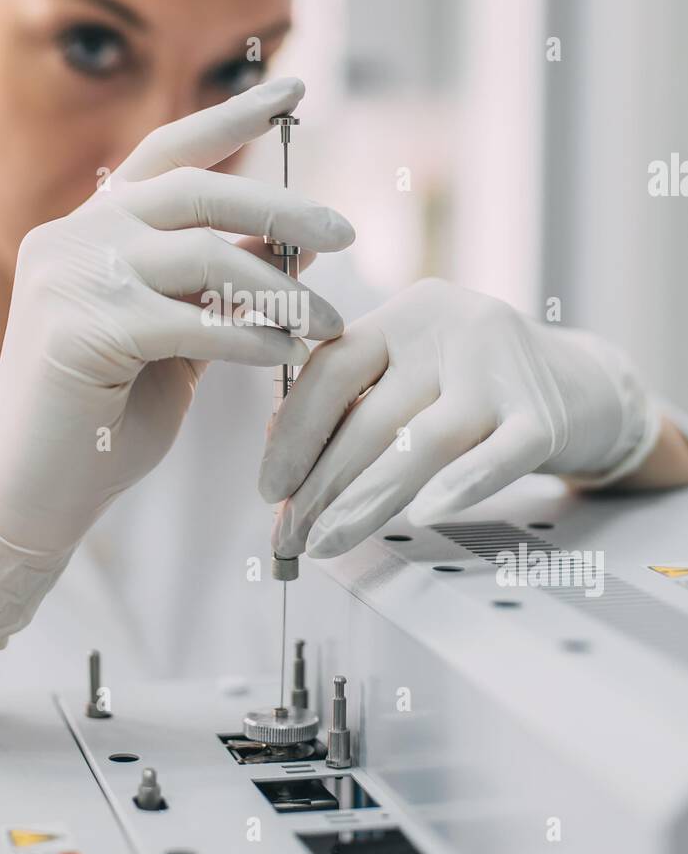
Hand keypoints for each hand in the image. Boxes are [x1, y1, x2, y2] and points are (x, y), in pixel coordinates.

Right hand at [0, 77, 353, 649]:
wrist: (38, 492)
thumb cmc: (111, 415)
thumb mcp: (182, 336)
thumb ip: (225, 286)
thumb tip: (301, 244)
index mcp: (91, 229)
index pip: (166, 154)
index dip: (231, 117)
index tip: (293, 89)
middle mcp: (72, 238)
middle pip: (194, 192)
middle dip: (280, 209)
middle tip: (347, 233)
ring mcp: (69, 280)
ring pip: (200, 255)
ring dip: (279, 290)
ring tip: (329, 324)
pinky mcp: (79, 330)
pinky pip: (191, 321)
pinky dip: (249, 335)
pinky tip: (287, 353)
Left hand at [259, 277, 659, 558]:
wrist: (583, 381)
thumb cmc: (478, 383)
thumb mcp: (414, 369)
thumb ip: (354, 397)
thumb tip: (279, 445)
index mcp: (408, 312)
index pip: (333, 368)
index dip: (293, 432)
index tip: (271, 488)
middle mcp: (452, 327)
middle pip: (371, 413)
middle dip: (321, 485)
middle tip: (292, 534)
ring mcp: (501, 369)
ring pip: (422, 439)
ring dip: (365, 499)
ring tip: (328, 540)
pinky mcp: (543, 415)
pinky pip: (497, 455)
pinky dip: (459, 486)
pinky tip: (426, 514)